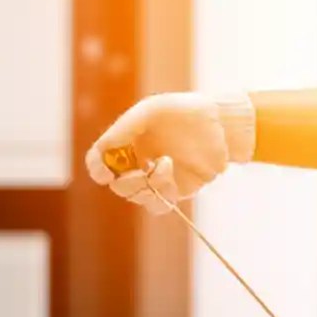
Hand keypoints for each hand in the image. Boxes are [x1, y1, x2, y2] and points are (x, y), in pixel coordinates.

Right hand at [84, 92, 255, 214]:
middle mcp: (137, 162)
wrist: (220, 123)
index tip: (105, 174)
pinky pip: (158, 206)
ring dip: (146, 186)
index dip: (97, 168)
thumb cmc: (184, 111)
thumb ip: (124, 129)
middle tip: (141, 171)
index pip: (99, 160)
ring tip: (166, 164)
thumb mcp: (150, 111)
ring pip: (136, 197)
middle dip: (125, 182)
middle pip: (116, 184)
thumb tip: (102, 151)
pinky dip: (161, 197)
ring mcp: (155, 178)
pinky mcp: (175, 191)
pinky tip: (172, 178)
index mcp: (126, 142)